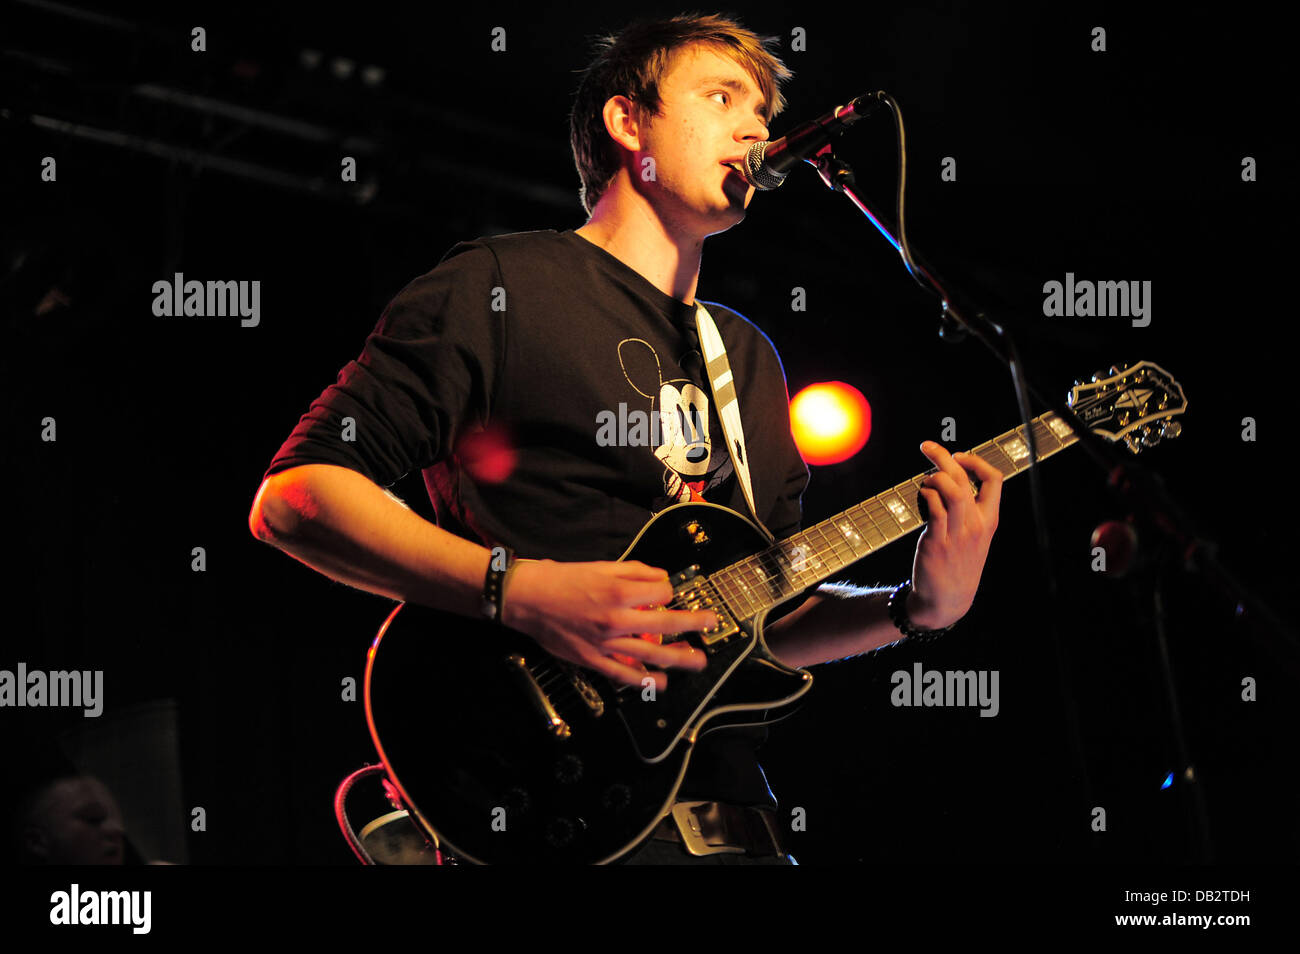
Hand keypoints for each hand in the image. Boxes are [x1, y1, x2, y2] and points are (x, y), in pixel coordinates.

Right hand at [500, 559, 715, 688]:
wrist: (526, 598)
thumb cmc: (560, 579)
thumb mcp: (600, 566)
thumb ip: (634, 571)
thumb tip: (660, 579)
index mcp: (619, 590)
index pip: (661, 592)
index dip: (665, 590)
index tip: (662, 592)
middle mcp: (617, 618)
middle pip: (666, 622)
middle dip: (693, 623)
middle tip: (711, 623)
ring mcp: (606, 642)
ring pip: (651, 653)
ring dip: (679, 657)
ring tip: (698, 660)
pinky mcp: (593, 659)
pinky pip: (624, 674)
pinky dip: (644, 681)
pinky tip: (661, 683)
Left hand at [910, 441, 1002, 627]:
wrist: (947, 599)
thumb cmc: (958, 563)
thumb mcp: (974, 537)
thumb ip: (969, 510)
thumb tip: (950, 479)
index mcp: (989, 520)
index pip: (995, 480)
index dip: (977, 461)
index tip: (959, 455)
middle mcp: (976, 524)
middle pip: (964, 479)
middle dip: (944, 456)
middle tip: (926, 446)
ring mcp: (958, 533)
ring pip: (951, 490)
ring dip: (933, 477)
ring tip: (924, 481)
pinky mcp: (938, 541)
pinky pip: (934, 509)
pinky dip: (926, 495)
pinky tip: (921, 495)